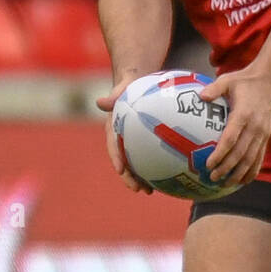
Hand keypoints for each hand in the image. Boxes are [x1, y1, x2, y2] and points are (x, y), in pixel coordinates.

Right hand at [96, 79, 152, 194]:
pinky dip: (156, 166)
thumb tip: (100, 102)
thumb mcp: (127, 82)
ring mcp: (133, 139)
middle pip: (123, 159)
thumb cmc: (133, 80)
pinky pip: (149, 154)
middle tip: (139, 189)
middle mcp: (122, 135)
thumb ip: (117, 91)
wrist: (138, 79)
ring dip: (140, 177)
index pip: (113, 144)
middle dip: (129, 176)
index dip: (116, 158)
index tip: (121, 170)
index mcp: (115, 124)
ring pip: (135, 161)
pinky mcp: (144, 139)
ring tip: (150, 192)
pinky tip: (170, 177)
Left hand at [199, 63, 270, 186]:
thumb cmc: (244, 82)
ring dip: (239, 173)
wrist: (269, 82)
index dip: (220, 153)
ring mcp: (262, 134)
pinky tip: (243, 181)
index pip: (231, 138)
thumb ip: (214, 88)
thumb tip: (201, 97)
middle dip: (227, 168)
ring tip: (226, 184)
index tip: (209, 164)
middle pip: (241, 153)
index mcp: (244, 114)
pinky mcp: (266, 137)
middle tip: (213, 177)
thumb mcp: (227, 80)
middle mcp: (255, 127)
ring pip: (252, 159)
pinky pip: (260, 157)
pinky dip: (253, 171)